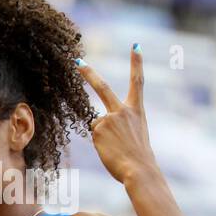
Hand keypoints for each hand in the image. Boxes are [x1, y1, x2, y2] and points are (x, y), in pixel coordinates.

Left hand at [77, 45, 157, 185]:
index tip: (135, 46)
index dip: (136, 62)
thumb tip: (99, 124)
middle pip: (102, 87)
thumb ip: (119, 123)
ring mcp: (109, 118)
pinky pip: (93, 135)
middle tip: (77, 62)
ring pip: (97, 124)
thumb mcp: (134, 134)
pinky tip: (109, 149)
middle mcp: (122, 110)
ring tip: (116, 148)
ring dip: (103, 137)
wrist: (138, 169)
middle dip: (89, 73)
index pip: (137, 81)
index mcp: (137, 110)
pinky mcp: (97, 129)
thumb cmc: (138, 156)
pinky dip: (99, 143)